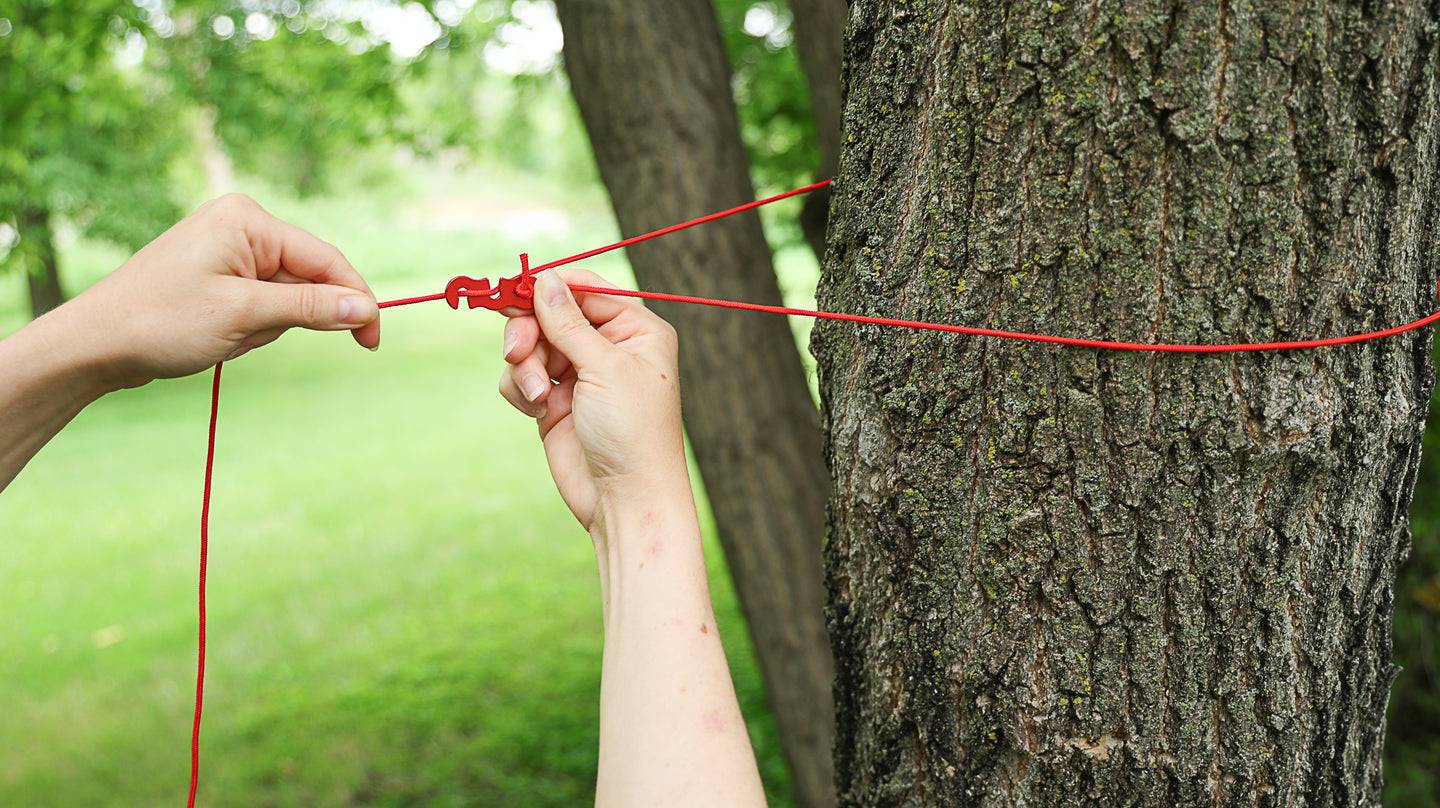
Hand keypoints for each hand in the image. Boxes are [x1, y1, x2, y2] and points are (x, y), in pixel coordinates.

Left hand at [67, 193, 379, 389]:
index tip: (371, 342)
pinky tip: (216, 334)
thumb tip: (366, 308)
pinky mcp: (220, 271)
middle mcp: (241, 223)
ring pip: (286, 295)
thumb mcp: (245, 316)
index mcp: (248, 219)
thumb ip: (311, 307)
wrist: (96, 344)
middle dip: (289, 316)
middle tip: (247, 336)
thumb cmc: (162, 322)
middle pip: (307, 277)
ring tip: (223, 335)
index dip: (355, 301)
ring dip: (267, 326)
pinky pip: (262, 301)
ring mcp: (229, 247)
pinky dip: (252, 326)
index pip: (326, 259)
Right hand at [498, 269, 685, 530]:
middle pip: (551, 313)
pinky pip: (521, 375)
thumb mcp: (604, 367)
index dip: (549, 287)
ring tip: (538, 393)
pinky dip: (521, 387)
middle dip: (530, 330)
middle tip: (517, 350)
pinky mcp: (554, 401)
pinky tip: (536, 409)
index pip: (586, 289)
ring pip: (531, 344)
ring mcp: (579, 374)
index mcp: (636, 330)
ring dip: (526, 365)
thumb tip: (543, 279)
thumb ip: (568, 322)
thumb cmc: (632, 431)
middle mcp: (608, 347)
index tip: (514, 289)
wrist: (624, 499)